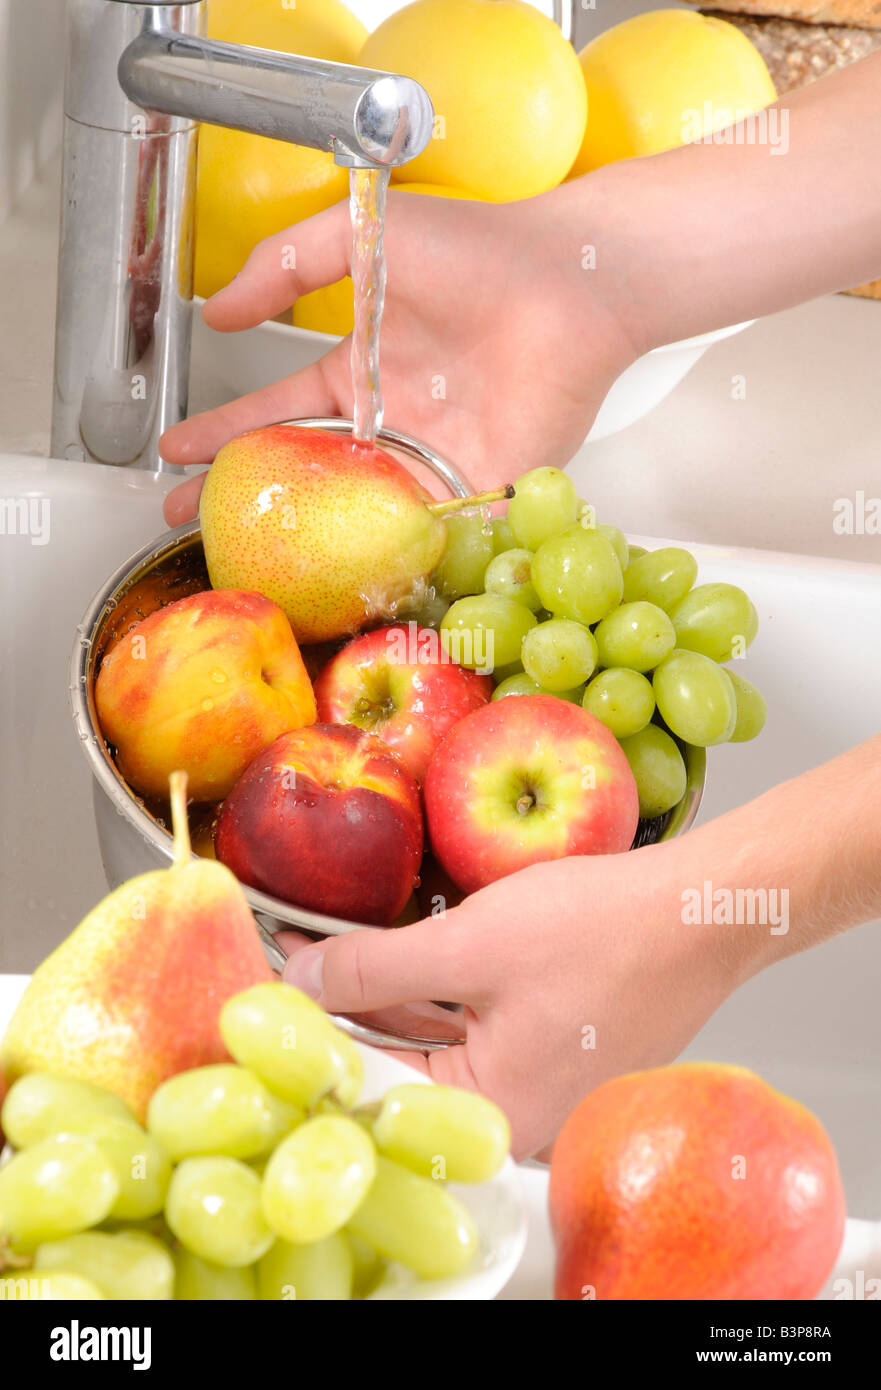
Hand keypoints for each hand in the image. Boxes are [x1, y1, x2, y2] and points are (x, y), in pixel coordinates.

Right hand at [160, 182, 644, 524]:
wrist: (570, 282)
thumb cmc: (477, 251)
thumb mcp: (361, 238)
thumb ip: (284, 264)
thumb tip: (215, 309)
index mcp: (360, 373)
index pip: (276, 414)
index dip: (223, 433)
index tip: (176, 455)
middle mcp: (390, 425)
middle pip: (306, 478)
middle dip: (244, 502)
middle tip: (188, 525)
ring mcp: (432, 462)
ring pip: (355, 518)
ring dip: (304, 545)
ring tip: (246, 563)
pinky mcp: (479, 491)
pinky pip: (425, 536)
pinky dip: (388, 561)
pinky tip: (341, 585)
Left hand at [277, 839, 755, 1158]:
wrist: (704, 908)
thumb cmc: (605, 932)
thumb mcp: (469, 945)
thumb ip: (373, 969)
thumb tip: (295, 984)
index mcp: (493, 1116)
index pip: (370, 1087)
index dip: (308, 1032)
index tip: (259, 991)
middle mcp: (514, 1115)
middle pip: (400, 1063)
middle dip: (341, 1006)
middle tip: (283, 956)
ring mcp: (536, 1080)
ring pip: (435, 1038)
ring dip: (383, 990)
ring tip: (318, 944)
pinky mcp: (551, 1043)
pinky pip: (472, 1022)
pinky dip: (432, 986)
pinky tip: (387, 949)